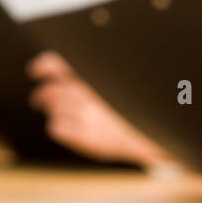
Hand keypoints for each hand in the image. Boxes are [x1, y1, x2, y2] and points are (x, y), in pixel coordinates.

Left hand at [27, 52, 169, 165]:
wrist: (165, 133)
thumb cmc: (145, 105)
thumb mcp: (123, 78)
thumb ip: (99, 71)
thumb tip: (70, 67)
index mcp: (98, 74)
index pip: (58, 64)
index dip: (43, 65)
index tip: (36, 70)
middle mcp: (91, 93)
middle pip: (51, 90)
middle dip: (43, 95)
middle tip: (40, 99)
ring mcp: (89, 116)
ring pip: (53, 109)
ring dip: (51, 109)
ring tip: (55, 113)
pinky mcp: (89, 138)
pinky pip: (58, 128)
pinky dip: (57, 126)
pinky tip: (65, 128)